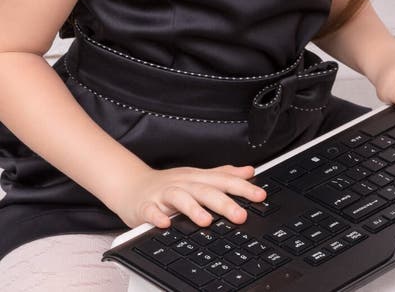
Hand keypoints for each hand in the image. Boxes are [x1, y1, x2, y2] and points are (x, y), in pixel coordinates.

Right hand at [111, 163, 266, 229]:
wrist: (133, 186)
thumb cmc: (169, 185)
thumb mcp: (198, 177)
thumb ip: (223, 174)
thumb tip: (249, 171)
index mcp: (197, 178)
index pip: (223, 181)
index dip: (243, 188)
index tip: (260, 196)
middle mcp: (183, 183)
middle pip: (205, 190)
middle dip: (224, 203)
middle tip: (240, 215)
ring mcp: (164, 194)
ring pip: (180, 198)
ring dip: (193, 209)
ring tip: (206, 220)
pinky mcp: (145, 206)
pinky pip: (150, 211)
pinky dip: (157, 217)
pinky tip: (164, 224)